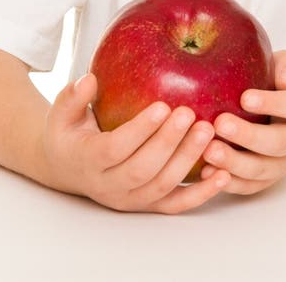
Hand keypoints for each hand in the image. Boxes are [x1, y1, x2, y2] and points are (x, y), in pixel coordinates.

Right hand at [40, 73, 229, 213]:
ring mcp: (130, 198)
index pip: (115, 148)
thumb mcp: (61, 113)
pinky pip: (175, 204)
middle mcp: (109, 186)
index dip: (140, 130)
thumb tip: (89, 79)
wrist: (68, 169)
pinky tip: (223, 175)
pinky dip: (201, 194)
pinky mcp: (147, 205)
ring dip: (187, 162)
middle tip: (190, 113)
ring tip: (208, 132)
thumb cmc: (68, 134)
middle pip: (143, 169)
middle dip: (169, 143)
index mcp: (88, 160)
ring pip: (162, 186)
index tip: (162, 105)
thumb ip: (72, 97)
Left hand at [199, 50, 285, 194]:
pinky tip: (206, 172)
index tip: (245, 97)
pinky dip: (227, 182)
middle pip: (277, 143)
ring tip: (208, 151)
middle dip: (249, 136)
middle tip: (220, 123)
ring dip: (234, 162)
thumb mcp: (280, 67)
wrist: (275, 118)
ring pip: (260, 169)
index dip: (273, 103)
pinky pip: (247, 187)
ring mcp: (279, 164)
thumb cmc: (271, 85)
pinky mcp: (261, 182)